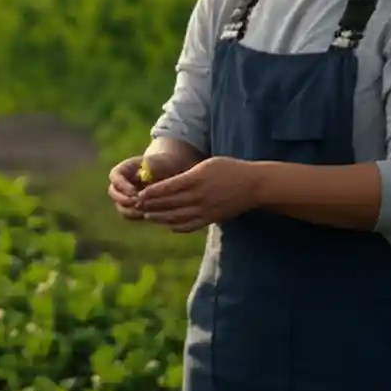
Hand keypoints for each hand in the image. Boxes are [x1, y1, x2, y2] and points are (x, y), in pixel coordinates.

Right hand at [107, 153, 190, 221]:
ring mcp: (125, 195)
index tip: (135, 193)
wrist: (170, 171)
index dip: (122, 186)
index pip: (114, 176)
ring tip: (145, 210)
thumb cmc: (165, 164)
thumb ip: (151, 166)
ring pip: (120, 206)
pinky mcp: (132, 206)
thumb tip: (142, 177)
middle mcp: (121, 182)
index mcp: (124, 168)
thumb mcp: (160, 162)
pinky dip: (137, 215)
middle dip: (124, 200)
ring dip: (130, 210)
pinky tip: (150, 213)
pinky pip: (129, 214)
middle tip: (139, 203)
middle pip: (113, 192)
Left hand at [136, 156, 257, 232]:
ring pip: (177, 217)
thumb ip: (187, 174)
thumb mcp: (207, 164)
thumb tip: (168, 182)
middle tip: (138, 206)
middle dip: (151, 205)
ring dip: (160, 217)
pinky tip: (168, 224)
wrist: (252, 185)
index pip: (167, 188)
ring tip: (149, 216)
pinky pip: (189, 225)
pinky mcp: (211, 218)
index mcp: (196, 179)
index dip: (151, 193)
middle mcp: (199, 196)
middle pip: (169, 204)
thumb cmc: (229, 169)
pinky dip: (176, 226)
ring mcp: (205, 209)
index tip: (139, 194)